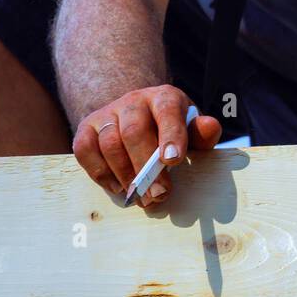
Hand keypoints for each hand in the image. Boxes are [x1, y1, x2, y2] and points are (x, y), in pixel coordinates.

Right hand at [72, 85, 221, 205]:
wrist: (138, 115)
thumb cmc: (171, 129)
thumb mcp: (191, 129)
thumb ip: (202, 133)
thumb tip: (211, 127)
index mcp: (164, 98)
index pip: (167, 112)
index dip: (170, 136)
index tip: (173, 161)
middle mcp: (133, 101)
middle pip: (134, 132)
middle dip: (146, 168)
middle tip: (159, 194)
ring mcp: (108, 113)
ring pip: (109, 144)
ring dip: (125, 176)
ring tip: (141, 198)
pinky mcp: (87, 128)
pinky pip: (85, 150)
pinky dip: (100, 173)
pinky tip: (118, 188)